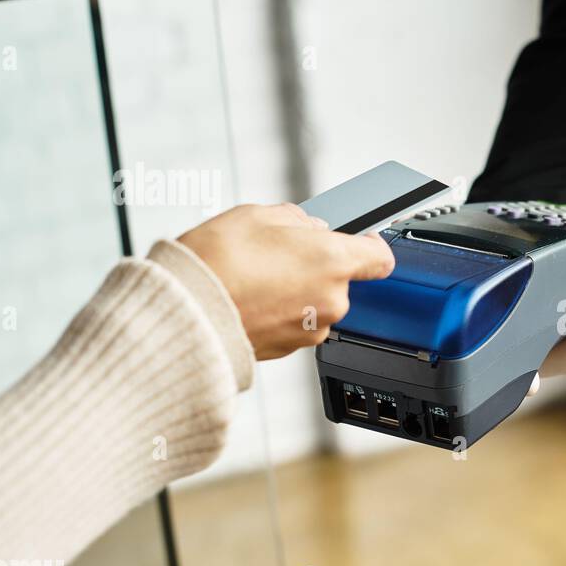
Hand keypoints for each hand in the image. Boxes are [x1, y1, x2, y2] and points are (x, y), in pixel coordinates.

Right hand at [178, 202, 394, 359]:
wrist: (186, 312)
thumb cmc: (217, 263)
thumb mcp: (258, 215)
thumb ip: (297, 220)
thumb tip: (309, 228)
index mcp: (333, 261)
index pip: (380, 256)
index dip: (370, 245)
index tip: (361, 239)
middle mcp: (331, 300)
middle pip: (341, 279)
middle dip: (317, 264)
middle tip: (281, 253)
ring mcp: (313, 329)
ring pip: (317, 302)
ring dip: (298, 290)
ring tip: (258, 277)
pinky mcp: (291, 349)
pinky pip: (297, 323)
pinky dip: (282, 311)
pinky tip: (253, 298)